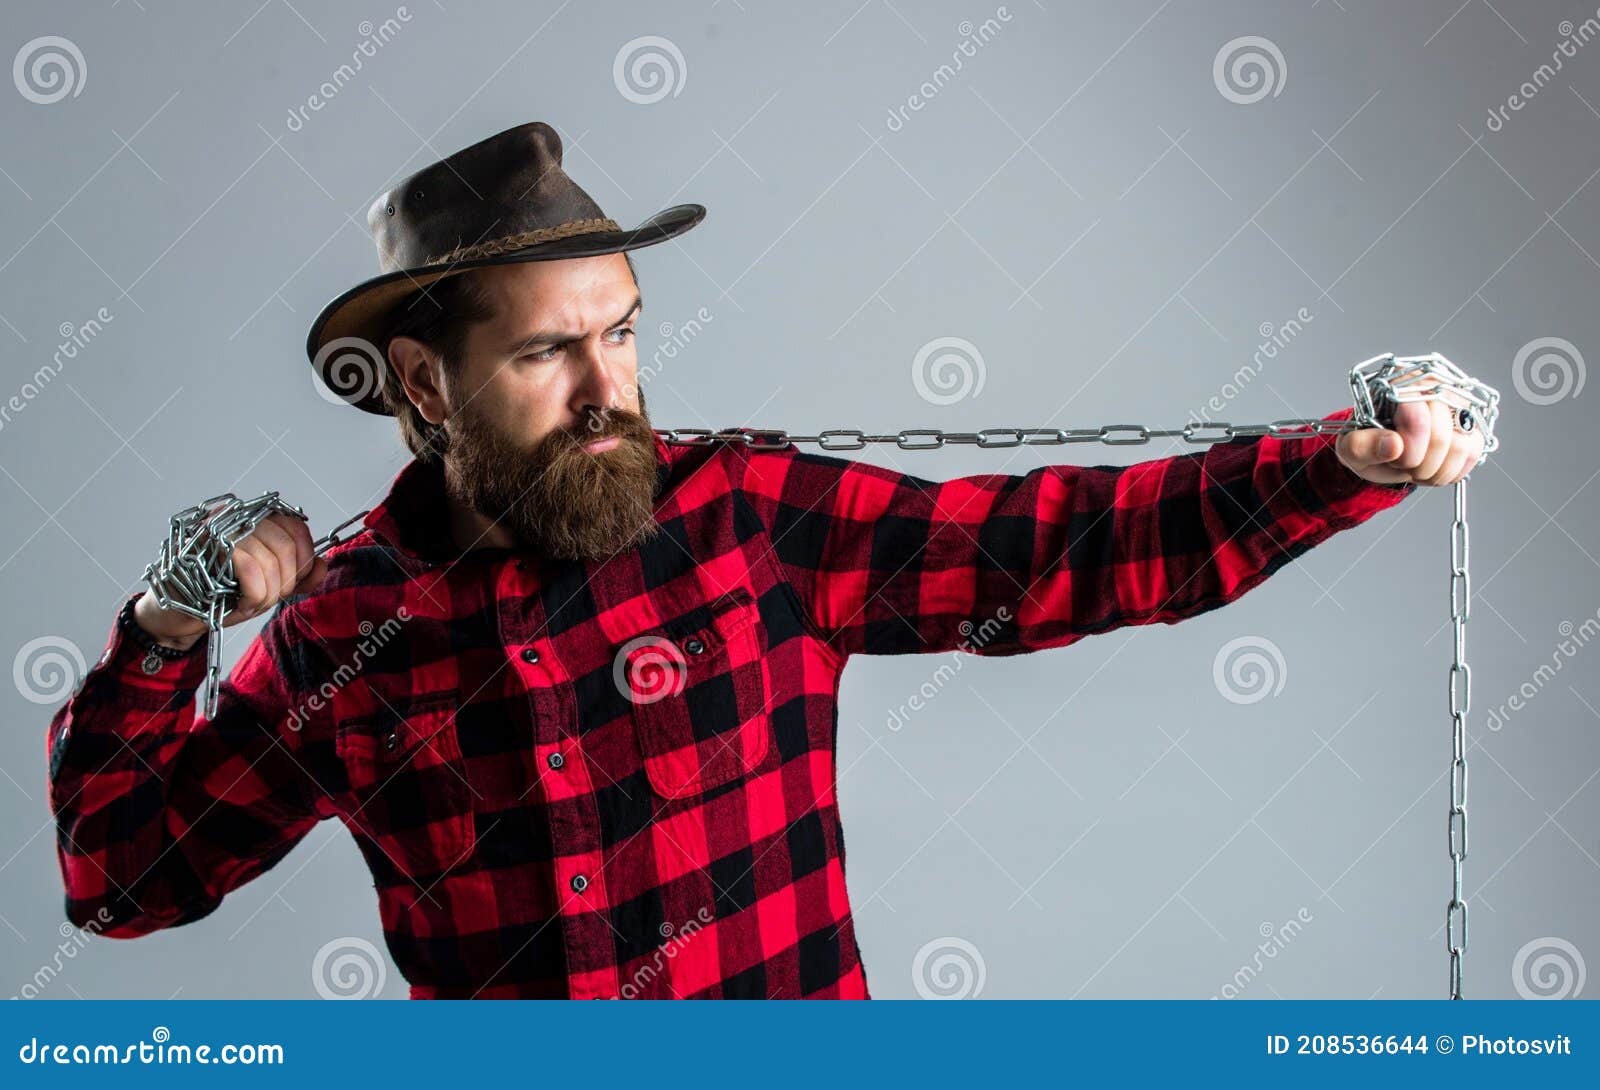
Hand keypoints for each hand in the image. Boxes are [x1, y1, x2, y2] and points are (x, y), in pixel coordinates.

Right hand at [133, 511, 328, 650]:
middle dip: (285, 583)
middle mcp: (235, 517)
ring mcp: (218, 528)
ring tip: (250, 604)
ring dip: (267, 594)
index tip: (293, 580)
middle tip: (267, 599)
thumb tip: (323, 564)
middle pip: (286, 546)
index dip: (303, 557)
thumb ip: (298, 576)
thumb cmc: (219, 597)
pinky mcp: (205, 546)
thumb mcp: (267, 586)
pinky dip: (254, 596)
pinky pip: (251, 570)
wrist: (174, 615)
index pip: (295, 527)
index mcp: (251, 520)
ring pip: (270, 561)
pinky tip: (241, 604)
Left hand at [1335, 395, 1486, 487]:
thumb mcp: (1352, 448)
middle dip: (1419, 464)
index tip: (1395, 457)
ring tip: (1416, 466)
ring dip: (1435, 470)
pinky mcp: (1473, 423)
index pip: (1417, 419)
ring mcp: (1458, 403)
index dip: (1408, 451)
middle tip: (1403, 465)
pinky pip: (1473, 454)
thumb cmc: (1368, 442)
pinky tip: (1432, 467)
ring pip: (1462, 448)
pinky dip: (1451, 471)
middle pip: (1441, 437)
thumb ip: (1363, 446)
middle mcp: (1433, 386)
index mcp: (1399, 383)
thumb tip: (1393, 444)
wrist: (1384, 448)